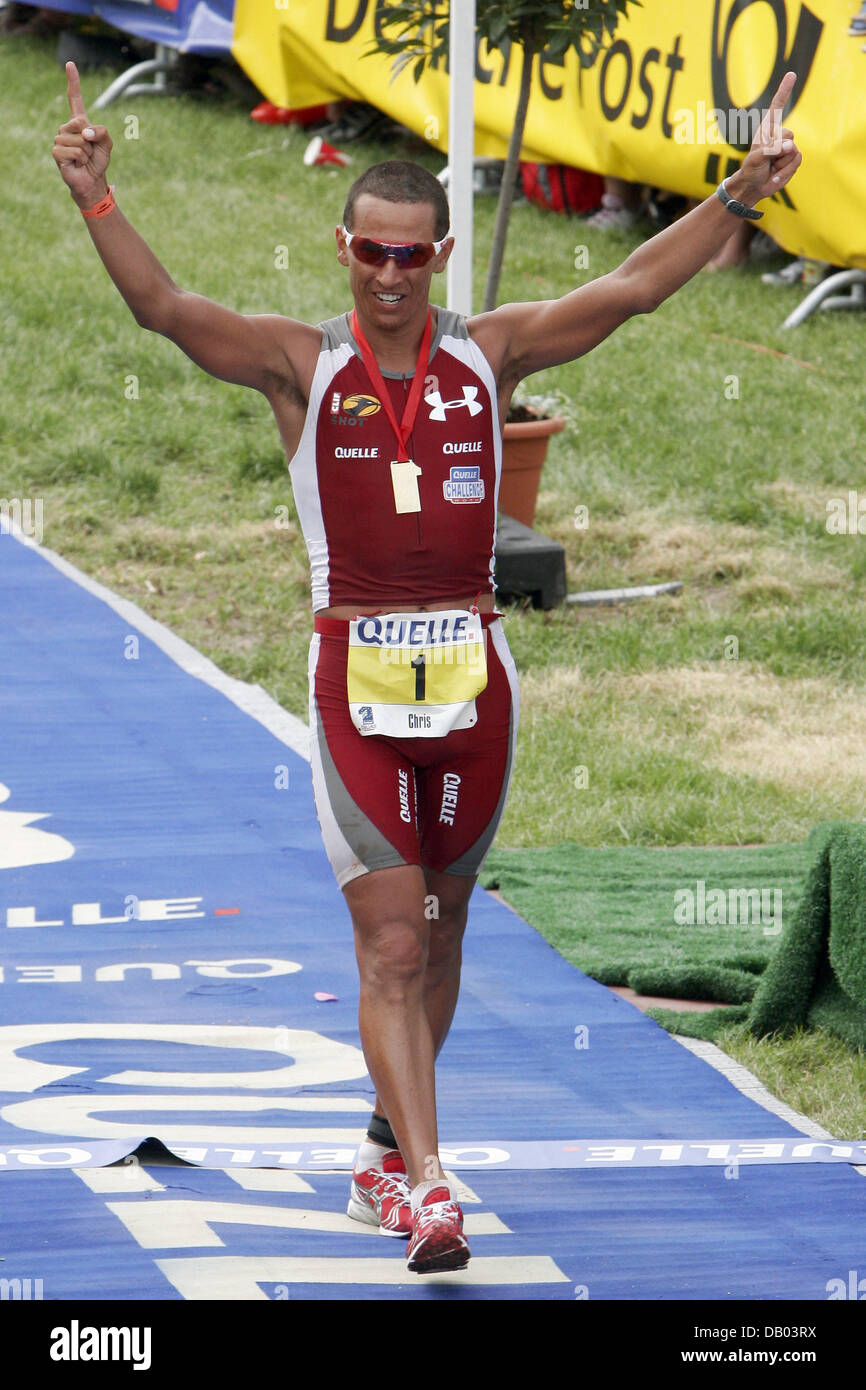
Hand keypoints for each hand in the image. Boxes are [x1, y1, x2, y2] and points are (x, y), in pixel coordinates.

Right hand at [52, 61, 112, 206]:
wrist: (92, 180)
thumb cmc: (98, 161)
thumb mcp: (108, 143)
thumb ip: (102, 132)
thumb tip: (86, 133)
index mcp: (79, 122)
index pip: (74, 98)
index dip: (73, 81)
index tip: (70, 64)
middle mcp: (67, 127)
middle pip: (82, 123)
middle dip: (92, 140)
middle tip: (90, 151)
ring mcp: (60, 139)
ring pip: (80, 139)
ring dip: (87, 152)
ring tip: (83, 158)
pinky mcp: (56, 152)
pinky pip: (75, 150)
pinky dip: (81, 158)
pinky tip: (77, 163)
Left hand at [734, 71, 802, 204]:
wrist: (753, 187)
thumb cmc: (751, 170)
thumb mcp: (757, 158)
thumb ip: (772, 149)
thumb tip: (790, 146)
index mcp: (767, 129)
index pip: (777, 106)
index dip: (784, 90)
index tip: (791, 74)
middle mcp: (778, 135)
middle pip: (788, 135)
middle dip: (778, 150)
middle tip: (767, 160)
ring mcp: (787, 147)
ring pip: (794, 151)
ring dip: (781, 164)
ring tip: (770, 167)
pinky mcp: (793, 159)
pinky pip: (796, 162)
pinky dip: (785, 172)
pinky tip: (775, 175)